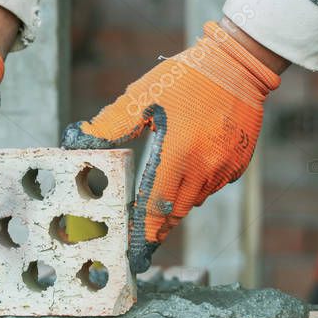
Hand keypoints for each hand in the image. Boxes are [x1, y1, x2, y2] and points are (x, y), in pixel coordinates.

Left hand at [62, 20, 281, 271]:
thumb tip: (77, 141)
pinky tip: (193, 162)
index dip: (143, 233)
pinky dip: (199, 183)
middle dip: (157, 224)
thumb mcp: (141, 98)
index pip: (155, 207)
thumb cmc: (184, 78)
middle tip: (142, 233)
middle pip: (176, 212)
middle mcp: (205, 168)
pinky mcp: (240, 164)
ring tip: (165, 188)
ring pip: (195, 200)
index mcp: (178, 153)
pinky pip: (214, 185)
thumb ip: (109, 126)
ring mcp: (225, 168)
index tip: (134, 253)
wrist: (238, 64)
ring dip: (177, 200)